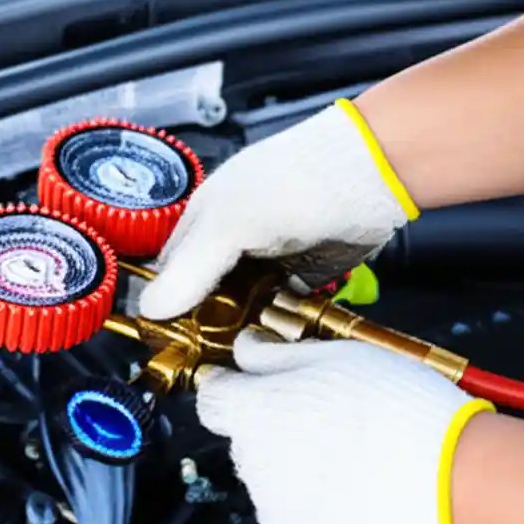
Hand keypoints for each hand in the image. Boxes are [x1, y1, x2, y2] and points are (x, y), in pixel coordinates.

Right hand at [139, 100, 416, 319]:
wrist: (373, 174)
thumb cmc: (301, 177)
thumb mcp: (230, 225)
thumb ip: (190, 270)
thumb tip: (150, 308)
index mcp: (205, 216)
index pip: (169, 268)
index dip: (163, 302)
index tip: (164, 337)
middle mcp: (234, 237)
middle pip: (206, 291)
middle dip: (203, 320)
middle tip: (203, 349)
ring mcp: (269, 255)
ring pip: (242, 304)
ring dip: (240, 325)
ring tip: (239, 345)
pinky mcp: (304, 272)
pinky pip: (280, 307)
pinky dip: (277, 323)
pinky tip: (275, 334)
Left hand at [196, 332, 492, 523]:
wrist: (461, 491)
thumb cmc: (407, 415)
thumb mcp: (340, 355)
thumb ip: (279, 355)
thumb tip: (247, 350)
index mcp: (255, 416)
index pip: (214, 399)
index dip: (237, 390)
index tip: (255, 388)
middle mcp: (255, 471)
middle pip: (252, 447)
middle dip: (282, 437)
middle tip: (338, 428)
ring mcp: (282, 523)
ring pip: (282, 493)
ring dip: (308, 481)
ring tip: (368, 467)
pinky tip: (375, 504)